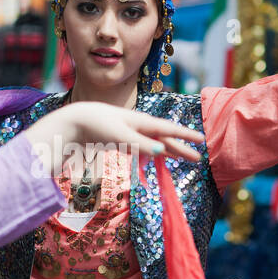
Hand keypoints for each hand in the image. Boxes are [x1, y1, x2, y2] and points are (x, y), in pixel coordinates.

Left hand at [23, 101, 204, 175]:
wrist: (75, 121)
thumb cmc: (96, 125)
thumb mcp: (119, 136)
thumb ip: (140, 144)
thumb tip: (162, 151)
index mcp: (141, 122)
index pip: (168, 129)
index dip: (185, 136)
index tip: (202, 140)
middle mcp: (138, 126)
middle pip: (164, 138)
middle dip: (181, 148)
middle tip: (197, 157)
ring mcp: (129, 133)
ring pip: (155, 143)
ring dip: (169, 151)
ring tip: (184, 157)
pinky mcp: (120, 140)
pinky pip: (143, 148)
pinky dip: (152, 154)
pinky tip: (157, 158)